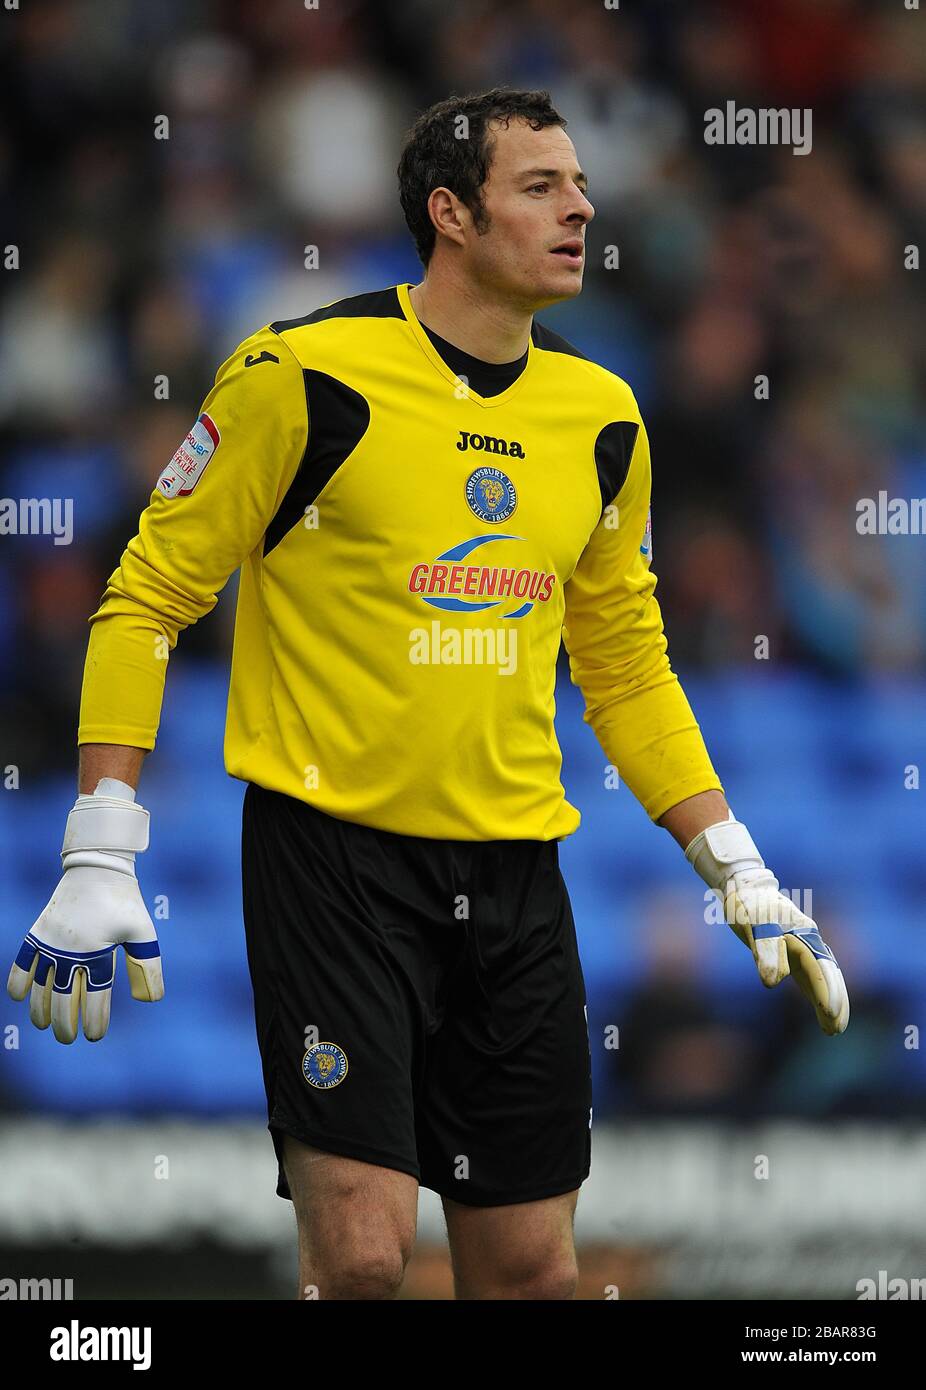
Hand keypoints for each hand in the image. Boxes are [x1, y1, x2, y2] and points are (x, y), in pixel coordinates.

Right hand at [7, 781, 162, 1042]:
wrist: (97, 867)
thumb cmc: (124, 901)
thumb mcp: (142, 930)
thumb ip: (148, 964)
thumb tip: (151, 1000)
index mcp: (97, 953)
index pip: (94, 998)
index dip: (93, 1021)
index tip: (94, 1036)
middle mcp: (70, 951)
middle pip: (62, 999)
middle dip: (64, 1024)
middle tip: (67, 1038)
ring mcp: (51, 942)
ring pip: (39, 987)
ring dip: (39, 1009)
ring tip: (43, 1025)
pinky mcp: (38, 932)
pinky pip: (22, 962)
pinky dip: (18, 980)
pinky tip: (20, 997)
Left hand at [686, 815, 848, 1035]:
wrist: (744, 885)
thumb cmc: (749, 905)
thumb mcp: (754, 926)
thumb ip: (765, 953)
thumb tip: (773, 982)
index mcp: (802, 937)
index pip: (819, 970)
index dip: (826, 993)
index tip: (830, 1014)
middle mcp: (808, 941)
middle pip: (828, 976)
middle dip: (834, 1002)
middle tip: (837, 1030)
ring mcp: (803, 944)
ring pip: (823, 976)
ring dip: (830, 999)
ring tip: (834, 1027)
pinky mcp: (792, 948)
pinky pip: (812, 972)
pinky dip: (818, 989)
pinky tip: (818, 1002)